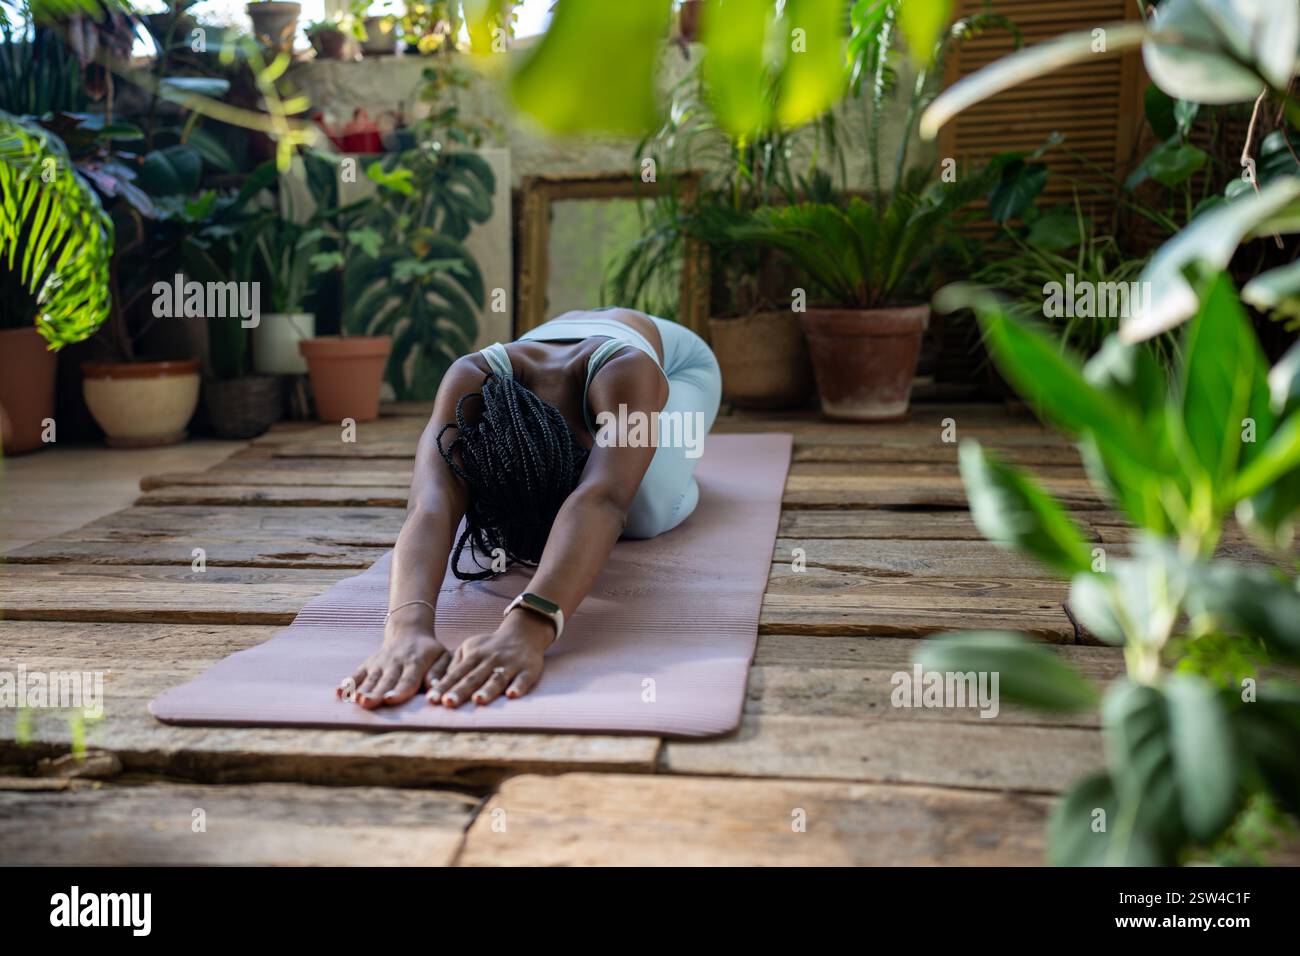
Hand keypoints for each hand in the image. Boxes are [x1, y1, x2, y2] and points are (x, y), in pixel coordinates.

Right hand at [339, 629, 450, 708]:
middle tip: (368, 703)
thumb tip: (434, 687)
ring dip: (362, 690)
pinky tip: (338, 694)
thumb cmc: (430, 651)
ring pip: (371, 679)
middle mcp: (396, 663)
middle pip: (386, 681)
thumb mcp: (442, 656)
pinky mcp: (368, 664)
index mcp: (416, 662)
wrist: (410, 632)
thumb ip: (439, 672)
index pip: (408, 679)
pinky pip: (357, 674)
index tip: (390, 699)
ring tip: (356, 700)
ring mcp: (380, 663)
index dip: (399, 690)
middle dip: (376, 693)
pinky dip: (348, 683)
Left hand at [429, 612, 551, 707]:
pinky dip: (518, 687)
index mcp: (474, 656)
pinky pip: (523, 679)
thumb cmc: (491, 647)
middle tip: (448, 703)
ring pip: (497, 679)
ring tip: (478, 701)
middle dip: (461, 691)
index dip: (444, 686)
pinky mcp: (528, 670)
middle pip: (474, 678)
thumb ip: (456, 665)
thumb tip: (439, 684)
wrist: (523, 632)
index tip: (432, 699)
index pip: (456, 673)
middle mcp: (491, 660)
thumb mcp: (470, 648)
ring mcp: (510, 665)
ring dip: (488, 690)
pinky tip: (512, 696)